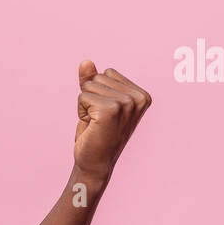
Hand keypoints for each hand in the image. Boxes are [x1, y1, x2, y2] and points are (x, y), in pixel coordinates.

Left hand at [74, 61, 150, 180]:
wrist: (95, 163)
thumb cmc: (97, 133)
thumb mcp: (97, 101)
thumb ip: (92, 80)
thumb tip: (86, 62)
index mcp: (142, 95)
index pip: (108, 72)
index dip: (99, 92)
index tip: (105, 113)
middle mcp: (138, 98)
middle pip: (98, 77)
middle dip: (91, 97)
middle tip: (99, 120)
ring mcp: (126, 103)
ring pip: (89, 86)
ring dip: (86, 105)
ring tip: (96, 123)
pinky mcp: (110, 109)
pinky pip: (83, 96)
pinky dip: (81, 111)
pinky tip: (91, 126)